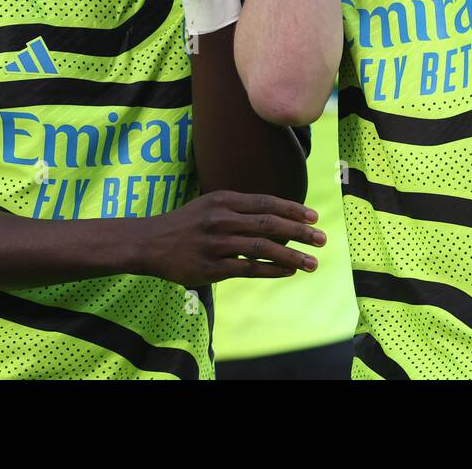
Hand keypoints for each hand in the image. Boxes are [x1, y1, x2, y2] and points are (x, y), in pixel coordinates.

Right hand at [140, 190, 325, 287]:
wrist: (150, 243)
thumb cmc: (187, 223)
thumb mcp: (211, 204)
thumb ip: (240, 209)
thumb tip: (278, 216)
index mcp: (224, 200)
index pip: (266, 203)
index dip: (292, 210)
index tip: (314, 217)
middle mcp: (221, 219)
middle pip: (269, 224)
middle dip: (299, 232)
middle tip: (322, 238)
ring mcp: (216, 244)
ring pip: (262, 249)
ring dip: (291, 256)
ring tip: (312, 262)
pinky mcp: (211, 268)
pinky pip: (248, 269)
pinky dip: (271, 270)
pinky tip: (288, 271)